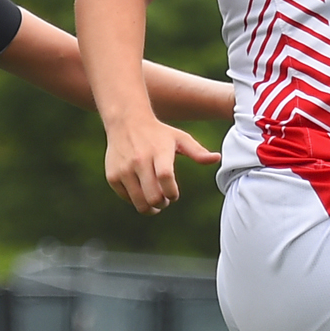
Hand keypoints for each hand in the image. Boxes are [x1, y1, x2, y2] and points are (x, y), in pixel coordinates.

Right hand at [104, 115, 220, 214]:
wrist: (126, 122)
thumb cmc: (158, 133)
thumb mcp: (179, 138)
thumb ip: (197, 152)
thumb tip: (217, 159)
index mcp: (158, 152)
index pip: (166, 179)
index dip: (172, 193)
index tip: (174, 195)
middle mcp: (139, 160)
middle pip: (153, 196)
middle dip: (162, 204)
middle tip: (165, 201)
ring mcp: (124, 169)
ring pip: (139, 202)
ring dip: (150, 207)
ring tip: (155, 202)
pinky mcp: (112, 176)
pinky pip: (127, 198)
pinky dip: (135, 200)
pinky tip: (141, 192)